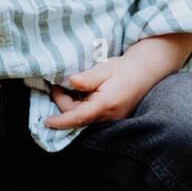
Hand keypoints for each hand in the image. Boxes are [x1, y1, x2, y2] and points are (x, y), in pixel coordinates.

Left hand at [43, 54, 160, 129]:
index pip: (78, 117)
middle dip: (63, 104)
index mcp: (105, 104)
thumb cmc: (123, 69)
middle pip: (77, 117)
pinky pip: (90, 119)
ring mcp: (111, 120)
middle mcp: (108, 117)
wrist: (144, 73)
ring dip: (71, 107)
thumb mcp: (104, 69)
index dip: (61, 121)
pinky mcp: (111, 119)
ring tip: (67, 89)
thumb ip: (88, 78)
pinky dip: (80, 109)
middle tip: (57, 85)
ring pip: (83, 119)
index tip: (47, 121)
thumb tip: (73, 82)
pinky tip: (78, 97)